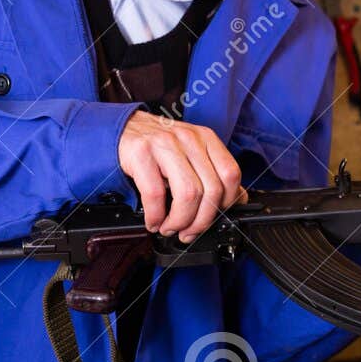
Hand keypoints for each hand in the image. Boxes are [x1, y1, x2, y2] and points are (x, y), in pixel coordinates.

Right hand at [118, 112, 245, 241]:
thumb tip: (239, 199)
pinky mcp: (142, 152)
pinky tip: (154, 221)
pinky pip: (156, 194)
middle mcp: (189, 138)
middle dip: (201, 221)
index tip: (214, 218)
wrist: (121, 129)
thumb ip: (213, 174)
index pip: (230, 175)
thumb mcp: (190, 154)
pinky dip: (156, 216)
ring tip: (170, 227)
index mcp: (206, 139)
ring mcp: (165, 144)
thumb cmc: (157, 146)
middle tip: (189, 232)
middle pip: (211, 190)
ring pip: (188, 194)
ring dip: (180, 221)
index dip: (226, 203)